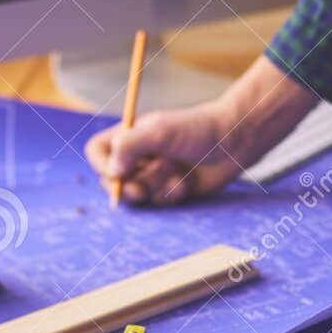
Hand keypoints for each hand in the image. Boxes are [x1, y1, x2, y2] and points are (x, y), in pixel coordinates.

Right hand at [84, 53, 315, 205]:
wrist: (233, 142)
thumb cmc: (196, 130)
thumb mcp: (159, 132)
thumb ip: (129, 146)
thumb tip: (112, 172)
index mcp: (130, 136)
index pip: (98, 151)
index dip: (101, 164)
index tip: (115, 171)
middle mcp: (138, 156)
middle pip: (113, 181)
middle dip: (128, 187)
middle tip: (140, 189)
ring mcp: (154, 175)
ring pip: (138, 195)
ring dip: (156, 186)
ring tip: (176, 170)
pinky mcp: (170, 191)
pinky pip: (160, 202)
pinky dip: (173, 193)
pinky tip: (189, 181)